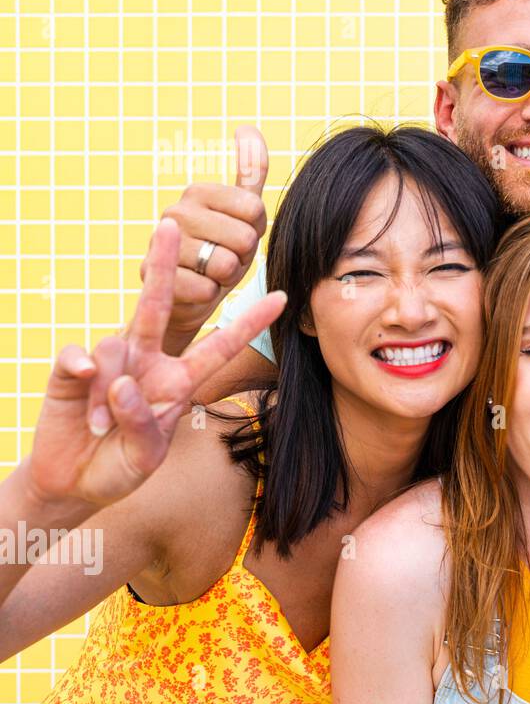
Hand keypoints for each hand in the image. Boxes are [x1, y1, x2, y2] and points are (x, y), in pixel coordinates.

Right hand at [26, 218, 285, 509]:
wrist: (74, 481)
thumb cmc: (122, 466)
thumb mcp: (146, 455)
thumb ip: (144, 422)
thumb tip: (119, 380)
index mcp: (179, 380)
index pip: (221, 346)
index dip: (250, 322)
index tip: (283, 294)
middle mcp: (149, 362)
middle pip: (160, 306)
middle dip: (167, 265)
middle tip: (170, 222)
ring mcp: (111, 362)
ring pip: (115, 350)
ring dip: (109, 396)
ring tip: (102, 428)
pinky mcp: (72, 370)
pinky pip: (79, 359)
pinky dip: (81, 374)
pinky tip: (83, 388)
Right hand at [155, 125, 269, 354]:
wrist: (188, 294)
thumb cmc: (221, 249)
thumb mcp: (243, 212)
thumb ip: (249, 172)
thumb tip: (248, 127)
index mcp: (198, 191)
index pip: (255, 211)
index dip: (254, 231)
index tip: (235, 234)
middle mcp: (175, 211)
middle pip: (244, 239)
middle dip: (241, 257)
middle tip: (222, 257)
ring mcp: (160, 242)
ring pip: (225, 265)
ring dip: (225, 277)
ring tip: (208, 272)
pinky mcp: (152, 276)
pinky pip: (205, 289)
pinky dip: (207, 294)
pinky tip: (194, 287)